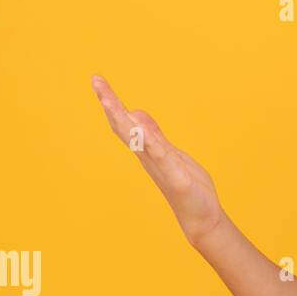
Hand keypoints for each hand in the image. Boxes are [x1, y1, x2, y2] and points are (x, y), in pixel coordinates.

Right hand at [92, 74, 225, 248]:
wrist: (200, 215)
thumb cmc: (186, 184)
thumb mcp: (170, 152)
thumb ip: (154, 135)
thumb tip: (136, 113)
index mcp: (147, 149)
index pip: (125, 122)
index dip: (111, 102)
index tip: (97, 80)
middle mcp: (148, 156)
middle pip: (124, 127)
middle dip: (110, 104)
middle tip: (96, 82)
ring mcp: (160, 167)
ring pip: (138, 140)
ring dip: (124, 121)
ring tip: (110, 101)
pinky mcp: (176, 179)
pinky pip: (163, 158)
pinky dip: (153, 144)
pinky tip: (143, 131)